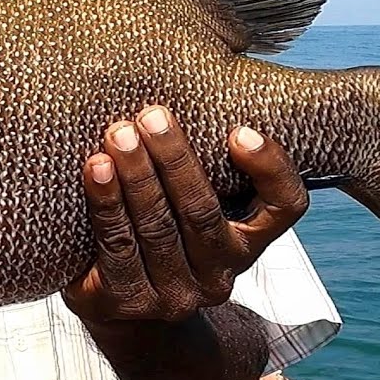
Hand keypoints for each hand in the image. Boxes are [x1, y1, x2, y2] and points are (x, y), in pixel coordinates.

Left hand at [64, 105, 307, 323]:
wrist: (130, 315)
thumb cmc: (167, 230)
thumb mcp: (201, 201)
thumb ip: (211, 156)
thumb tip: (205, 64)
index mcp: (249, 241)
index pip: (285, 207)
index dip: (270, 169)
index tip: (239, 131)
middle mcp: (219, 274)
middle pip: (204, 214)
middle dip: (175, 159)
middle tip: (152, 114)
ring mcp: (173, 294)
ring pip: (157, 230)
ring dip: (137, 176)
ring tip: (118, 133)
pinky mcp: (125, 302)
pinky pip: (116, 247)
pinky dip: (105, 204)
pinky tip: (94, 168)